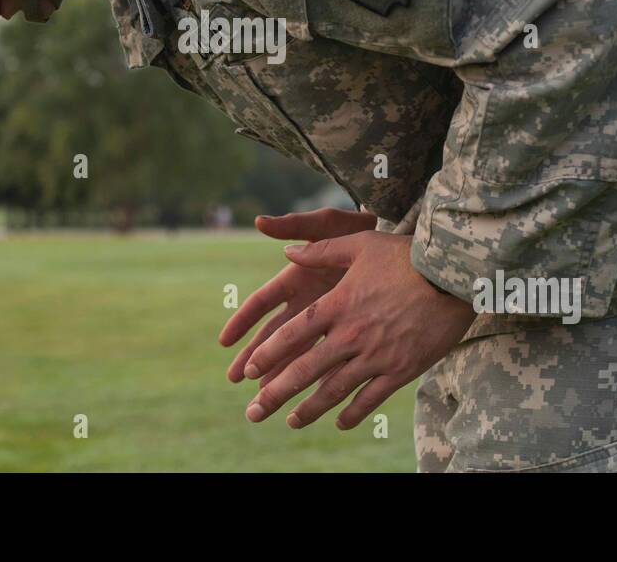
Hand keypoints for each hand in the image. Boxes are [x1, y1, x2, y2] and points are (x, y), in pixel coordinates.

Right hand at [219, 208, 376, 383]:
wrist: (391, 237)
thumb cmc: (355, 226)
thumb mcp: (326, 225)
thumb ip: (295, 226)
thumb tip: (260, 222)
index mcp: (295, 277)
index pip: (262, 302)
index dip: (242, 321)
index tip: (225, 342)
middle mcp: (306, 301)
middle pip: (274, 334)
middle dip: (255, 357)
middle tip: (235, 379)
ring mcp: (325, 317)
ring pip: (298, 350)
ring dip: (281, 371)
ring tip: (265, 394)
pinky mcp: (347, 327)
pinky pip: (330, 354)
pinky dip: (318, 373)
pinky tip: (308, 394)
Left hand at [239, 229, 476, 429]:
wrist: (453, 277)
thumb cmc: (406, 256)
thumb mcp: (360, 245)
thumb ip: (321, 250)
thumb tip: (286, 251)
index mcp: (337, 305)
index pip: (293, 334)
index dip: (268, 354)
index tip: (248, 371)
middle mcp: (351, 335)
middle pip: (305, 370)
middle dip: (275, 393)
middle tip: (254, 411)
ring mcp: (375, 356)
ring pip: (334, 390)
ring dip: (308, 410)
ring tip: (289, 421)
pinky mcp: (400, 370)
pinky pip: (370, 399)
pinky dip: (352, 414)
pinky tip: (338, 423)